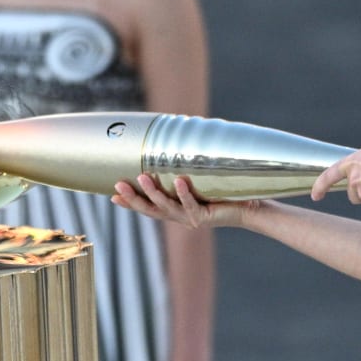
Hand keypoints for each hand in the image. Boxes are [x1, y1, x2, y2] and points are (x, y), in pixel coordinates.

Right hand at [112, 173, 251, 229]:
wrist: (248, 207)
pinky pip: (191, 203)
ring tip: (141, 177)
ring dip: (152, 193)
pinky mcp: (204, 216)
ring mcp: (190, 219)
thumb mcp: (199, 182)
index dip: (129, 203)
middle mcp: (179, 217)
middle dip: (133, 198)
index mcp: (175, 211)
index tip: (112, 195)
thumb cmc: (223, 192)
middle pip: (150, 210)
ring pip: (166, 207)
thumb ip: (184, 170)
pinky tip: (178, 180)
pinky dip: (183, 193)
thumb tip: (174, 142)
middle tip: (117, 185)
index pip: (147, 208)